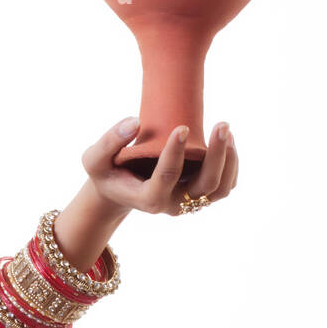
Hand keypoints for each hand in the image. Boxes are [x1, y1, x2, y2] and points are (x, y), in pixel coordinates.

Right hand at [81, 116, 238, 216]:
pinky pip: (225, 185)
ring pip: (221, 188)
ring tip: (225, 130)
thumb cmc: (106, 172)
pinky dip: (231, 165)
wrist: (119, 188)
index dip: (176, 153)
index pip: (166, 177)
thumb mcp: (95, 159)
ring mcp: (188, 202)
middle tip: (222, 124)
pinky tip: (227, 141)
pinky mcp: (199, 196)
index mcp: (148, 199)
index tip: (182, 127)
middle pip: (206, 186)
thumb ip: (109, 141)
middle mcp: (173, 205)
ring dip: (229, 160)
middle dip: (218, 156)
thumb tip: (134, 122)